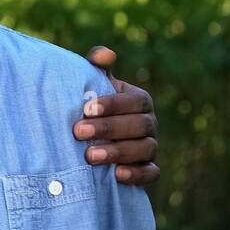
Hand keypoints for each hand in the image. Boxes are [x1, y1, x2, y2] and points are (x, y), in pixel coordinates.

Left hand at [74, 46, 159, 186]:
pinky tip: (117, 175)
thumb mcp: (93, 87)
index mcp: (139, 101)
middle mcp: (149, 123)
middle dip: (108, 128)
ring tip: (89, 156)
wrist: (91, 141)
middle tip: (78, 132)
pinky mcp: (149, 170)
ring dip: (117, 152)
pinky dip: (136, 174)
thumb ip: (96, 68)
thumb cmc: (91, 109)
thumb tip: (104, 54)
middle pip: (139, 125)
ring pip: (144, 149)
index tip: (86, 109)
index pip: (134, 100)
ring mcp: (151, 147)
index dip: (113, 104)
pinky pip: (151, 173)